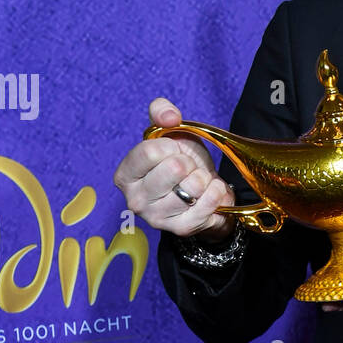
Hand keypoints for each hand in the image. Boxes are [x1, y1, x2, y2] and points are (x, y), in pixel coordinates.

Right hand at [112, 97, 235, 240]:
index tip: (172, 152)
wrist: (203, 193)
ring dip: (203, 178)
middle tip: (186, 169)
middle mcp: (135, 200)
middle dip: (188, 163)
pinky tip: (208, 193)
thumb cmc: (181, 162)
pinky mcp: (181, 229)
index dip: (170, 146)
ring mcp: (158, 218)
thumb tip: (169, 116)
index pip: (151, 151)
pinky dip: (216, 191)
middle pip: (175, 169)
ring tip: (196, 182)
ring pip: (194, 186)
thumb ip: (162, 113)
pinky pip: (210, 201)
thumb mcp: (169, 132)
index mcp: (126, 175)